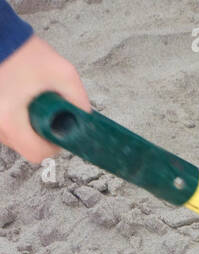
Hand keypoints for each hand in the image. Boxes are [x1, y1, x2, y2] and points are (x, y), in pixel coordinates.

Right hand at [0, 35, 91, 163]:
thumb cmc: (21, 51)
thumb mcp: (63, 74)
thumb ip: (79, 100)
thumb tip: (85, 118)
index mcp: (10, 118)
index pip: (36, 153)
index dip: (53, 146)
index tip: (58, 133)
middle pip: (23, 145)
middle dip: (40, 133)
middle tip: (46, 112)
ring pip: (12, 136)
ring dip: (25, 125)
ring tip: (30, 102)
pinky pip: (2, 124)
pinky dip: (13, 117)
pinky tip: (19, 100)